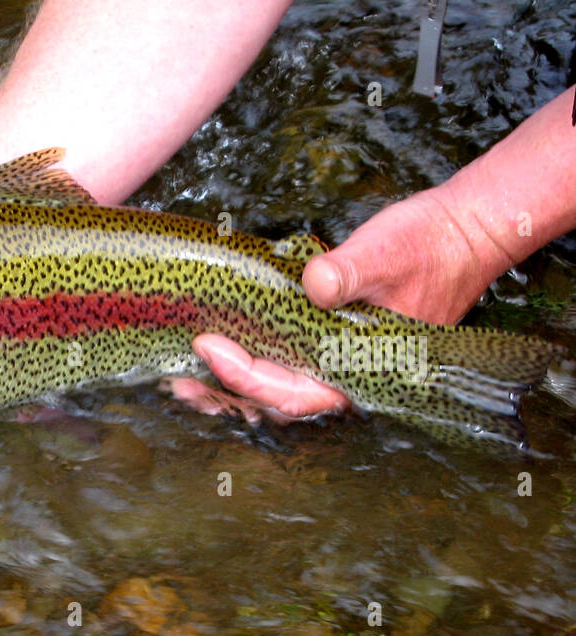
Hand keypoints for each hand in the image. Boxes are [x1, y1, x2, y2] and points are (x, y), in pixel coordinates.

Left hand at [189, 186, 503, 418]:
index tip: (209, 348)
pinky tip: (210, 347)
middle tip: (176, 383)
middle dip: (224, 394)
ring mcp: (332, 357)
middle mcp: (344, 373)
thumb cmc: (430, 245)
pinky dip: (244, 357)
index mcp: (362, 369)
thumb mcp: (388, 251)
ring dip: (226, 384)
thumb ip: (351, 271)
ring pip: (272, 385)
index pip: (295, 393)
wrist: (462, 231)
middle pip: (275, 401)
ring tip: (178, 378)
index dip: (247, 377)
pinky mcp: (323, 336)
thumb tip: (315, 284)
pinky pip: (278, 358)